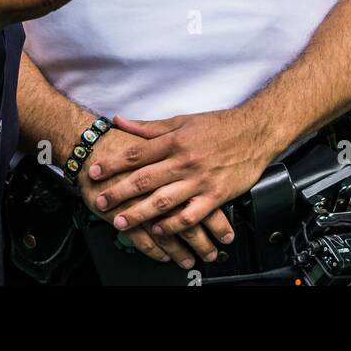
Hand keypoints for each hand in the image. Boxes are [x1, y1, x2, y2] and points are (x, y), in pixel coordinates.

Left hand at [87, 109, 271, 252]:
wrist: (256, 131)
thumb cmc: (219, 126)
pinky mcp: (215, 195)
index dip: (112, 163)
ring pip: (163, 200)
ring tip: (120, 221)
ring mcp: (200, 179)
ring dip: (139, 213)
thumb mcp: (183, 120)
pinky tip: (159, 231)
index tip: (94, 171)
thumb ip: (150, 126)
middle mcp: (184, 160)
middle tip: (100, 201)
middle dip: (118, 192)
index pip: (136, 152)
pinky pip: (190, 214)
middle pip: (144, 179)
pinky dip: (173, 225)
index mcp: (175, 140)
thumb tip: (120, 121)